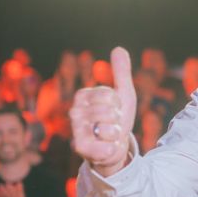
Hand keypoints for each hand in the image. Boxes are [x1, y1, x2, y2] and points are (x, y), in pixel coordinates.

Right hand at [71, 46, 136, 174]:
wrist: (114, 145)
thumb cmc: (116, 118)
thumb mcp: (123, 93)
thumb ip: (121, 72)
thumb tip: (118, 48)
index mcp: (83, 95)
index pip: (109, 95)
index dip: (118, 104)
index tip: (115, 108)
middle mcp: (75, 111)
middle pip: (110, 111)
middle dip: (117, 120)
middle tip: (111, 123)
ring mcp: (76, 130)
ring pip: (109, 129)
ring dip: (115, 133)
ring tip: (108, 135)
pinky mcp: (80, 148)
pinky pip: (106, 146)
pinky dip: (112, 148)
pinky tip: (107, 147)